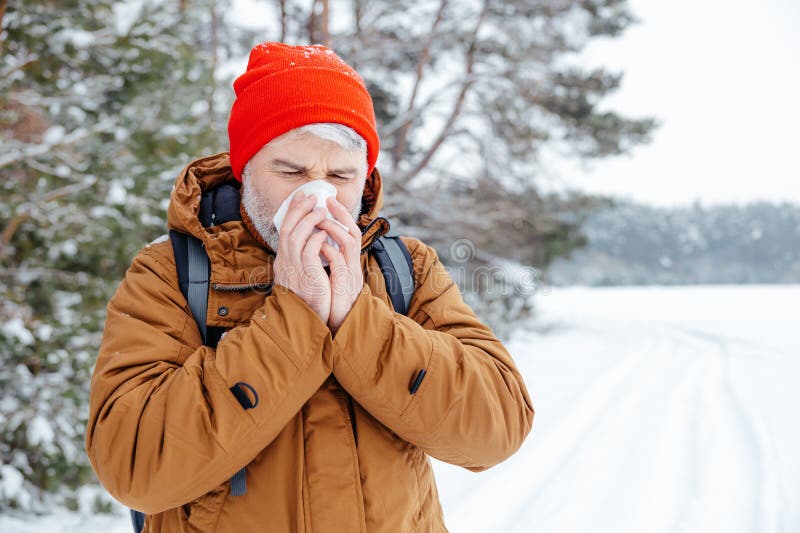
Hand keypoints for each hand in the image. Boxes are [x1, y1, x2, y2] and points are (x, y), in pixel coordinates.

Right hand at [272, 191, 332, 323]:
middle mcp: (285, 263)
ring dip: (309, 220)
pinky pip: (309, 251)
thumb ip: (305, 258)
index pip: (284, 230)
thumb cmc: (309, 300)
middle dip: (298, 209)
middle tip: (311, 196)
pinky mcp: (306, 276)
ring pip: (296, 236)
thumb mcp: (303, 275)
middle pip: (287, 228)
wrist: (306, 322)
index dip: (292, 211)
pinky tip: (324, 232)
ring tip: (321, 210)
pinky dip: (316, 239)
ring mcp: (294, 269)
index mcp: (283, 262)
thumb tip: (315, 238)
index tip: (302, 197)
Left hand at [317, 196, 363, 333]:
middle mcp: (353, 265)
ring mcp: (351, 275)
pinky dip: (330, 251)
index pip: (348, 232)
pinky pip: (340, 263)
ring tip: (322, 220)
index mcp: (348, 262)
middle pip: (353, 232)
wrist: (339, 326)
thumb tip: (317, 242)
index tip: (328, 200)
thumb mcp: (329, 277)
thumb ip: (327, 260)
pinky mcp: (346, 286)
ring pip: (350, 243)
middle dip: (341, 214)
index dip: (340, 215)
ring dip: (335, 229)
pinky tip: (320, 244)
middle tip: (329, 200)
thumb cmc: (332, 303)